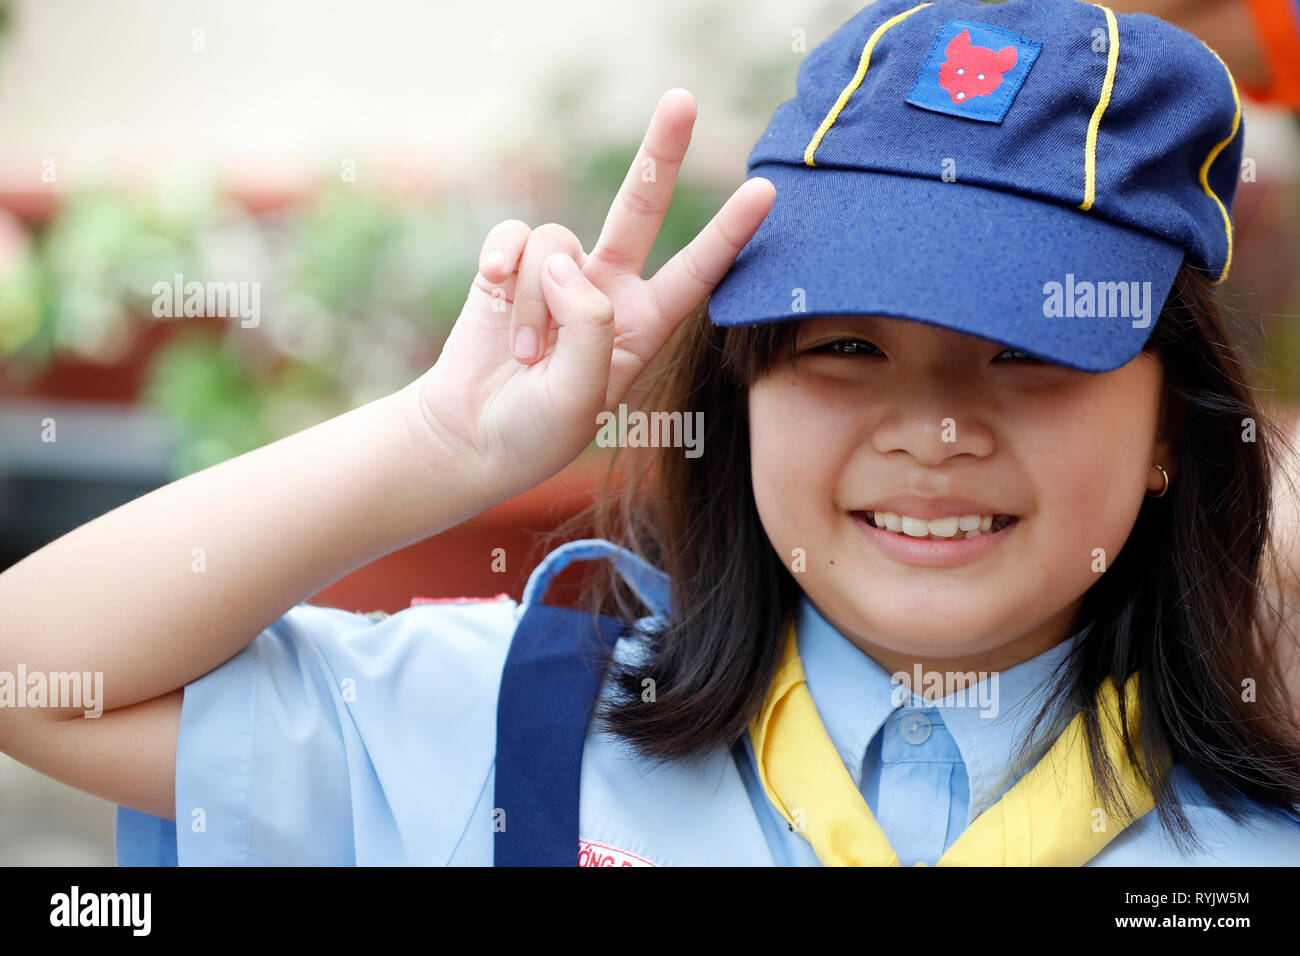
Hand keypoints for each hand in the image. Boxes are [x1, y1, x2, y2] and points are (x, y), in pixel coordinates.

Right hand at [406, 88, 774, 499]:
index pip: (695, 273)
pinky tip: (492, 290)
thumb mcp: (577, 396)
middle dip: (661, 153)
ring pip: (555, 243)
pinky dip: (501, 262)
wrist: (468, 436)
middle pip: (639, 206)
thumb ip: (585, 326)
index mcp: (642, 327)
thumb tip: (563, 259)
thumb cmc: (534, 430)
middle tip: (683, 98)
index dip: (728, 233)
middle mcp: (607, 290)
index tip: (767, 191)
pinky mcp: (511, 268)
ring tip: (524, 354)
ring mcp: (558, 275)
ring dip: (532, 302)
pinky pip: (514, 235)